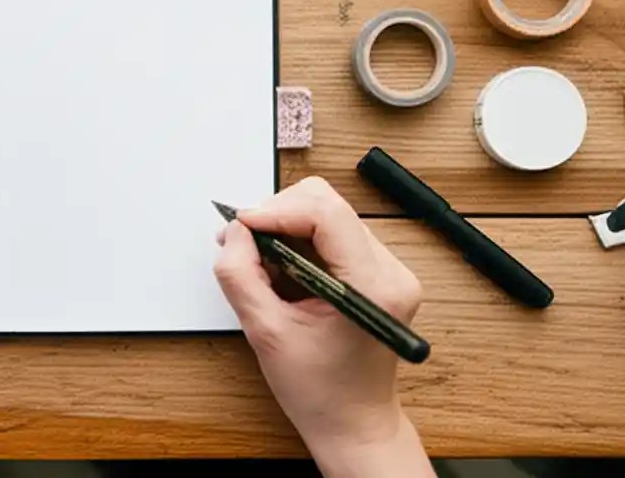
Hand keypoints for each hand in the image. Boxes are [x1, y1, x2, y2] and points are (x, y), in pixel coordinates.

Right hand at [214, 177, 431, 477]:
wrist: (353, 421)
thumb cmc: (320, 391)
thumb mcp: (266, 333)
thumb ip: (241, 275)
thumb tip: (234, 233)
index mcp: (373, 288)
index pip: (326, 214)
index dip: (275, 210)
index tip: (240, 225)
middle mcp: (390, 271)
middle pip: (326, 204)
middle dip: (277, 214)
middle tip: (241, 241)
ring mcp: (387, 269)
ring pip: (327, 214)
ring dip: (284, 226)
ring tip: (258, 259)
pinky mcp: (376, 271)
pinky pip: (331, 233)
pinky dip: (297, 239)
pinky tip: (279, 267)